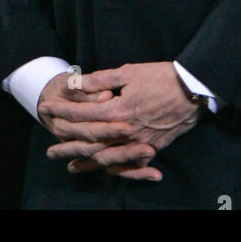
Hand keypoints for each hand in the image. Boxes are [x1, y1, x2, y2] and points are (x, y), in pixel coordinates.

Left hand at [38, 69, 156, 178]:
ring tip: (69, 165)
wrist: (194, 90)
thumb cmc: (161, 77)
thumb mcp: (128, 72)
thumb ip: (100, 80)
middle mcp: (126, 132)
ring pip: (107, 158)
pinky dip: (113, 168)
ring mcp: (140, 143)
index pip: (83, 115)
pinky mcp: (153, 148)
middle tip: (48, 150)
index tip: (46, 109)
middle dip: (67, 144)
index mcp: (118, 111)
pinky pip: (128, 163)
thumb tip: (75, 83)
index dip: (63, 112)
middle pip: (90, 142)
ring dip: (86, 162)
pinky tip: (104, 169)